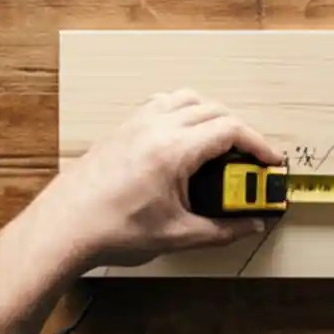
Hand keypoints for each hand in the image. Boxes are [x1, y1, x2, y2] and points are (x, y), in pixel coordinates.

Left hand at [14, 89, 282, 273]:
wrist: (63, 229)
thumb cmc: (112, 230)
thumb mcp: (178, 234)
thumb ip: (222, 229)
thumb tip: (250, 226)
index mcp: (174, 150)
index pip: (230, 131)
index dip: (259, 145)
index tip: (271, 162)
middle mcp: (156, 127)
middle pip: (214, 110)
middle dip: (240, 132)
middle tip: (250, 159)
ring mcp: (137, 124)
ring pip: (187, 99)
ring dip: (211, 114)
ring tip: (221, 143)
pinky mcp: (122, 129)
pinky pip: (162, 104)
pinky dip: (183, 112)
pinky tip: (184, 139)